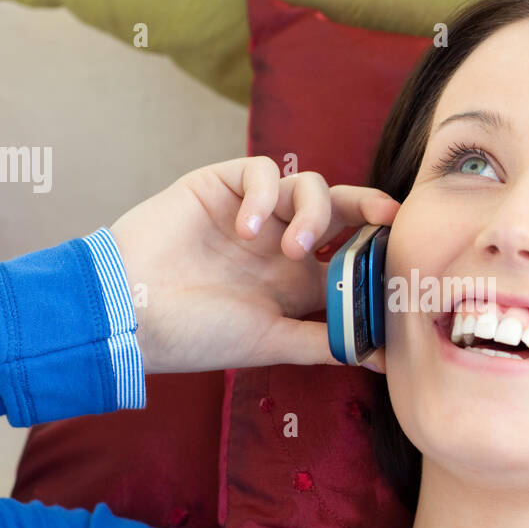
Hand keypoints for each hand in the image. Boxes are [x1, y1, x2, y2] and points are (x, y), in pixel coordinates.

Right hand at [107, 157, 398, 373]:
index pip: (350, 254)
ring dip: (310, 211)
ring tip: (291, 247)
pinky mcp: (220, 186)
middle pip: (339, 210)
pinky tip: (245, 226)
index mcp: (296, 282)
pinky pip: (261, 170)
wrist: (125, 313)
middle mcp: (278, 243)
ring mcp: (252, 213)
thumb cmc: (195, 336)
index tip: (403, 250)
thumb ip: (324, 342)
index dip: (377, 247)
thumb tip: (381, 357)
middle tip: (385, 214)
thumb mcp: (269, 342)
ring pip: (308, 186)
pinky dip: (263, 192)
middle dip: (367, 205)